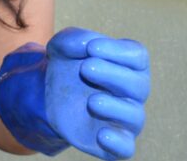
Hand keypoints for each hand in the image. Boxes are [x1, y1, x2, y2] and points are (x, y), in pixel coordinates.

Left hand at [0, 27, 149, 159]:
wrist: (47, 95)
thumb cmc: (67, 66)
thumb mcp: (63, 46)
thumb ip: (74, 39)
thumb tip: (86, 44)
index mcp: (127, 65)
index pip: (137, 56)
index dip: (118, 51)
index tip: (92, 48)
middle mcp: (132, 92)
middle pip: (138, 84)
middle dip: (113, 75)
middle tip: (86, 68)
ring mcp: (124, 118)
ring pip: (134, 116)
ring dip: (114, 108)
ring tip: (91, 101)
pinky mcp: (112, 141)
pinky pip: (125, 148)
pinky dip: (117, 143)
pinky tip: (101, 134)